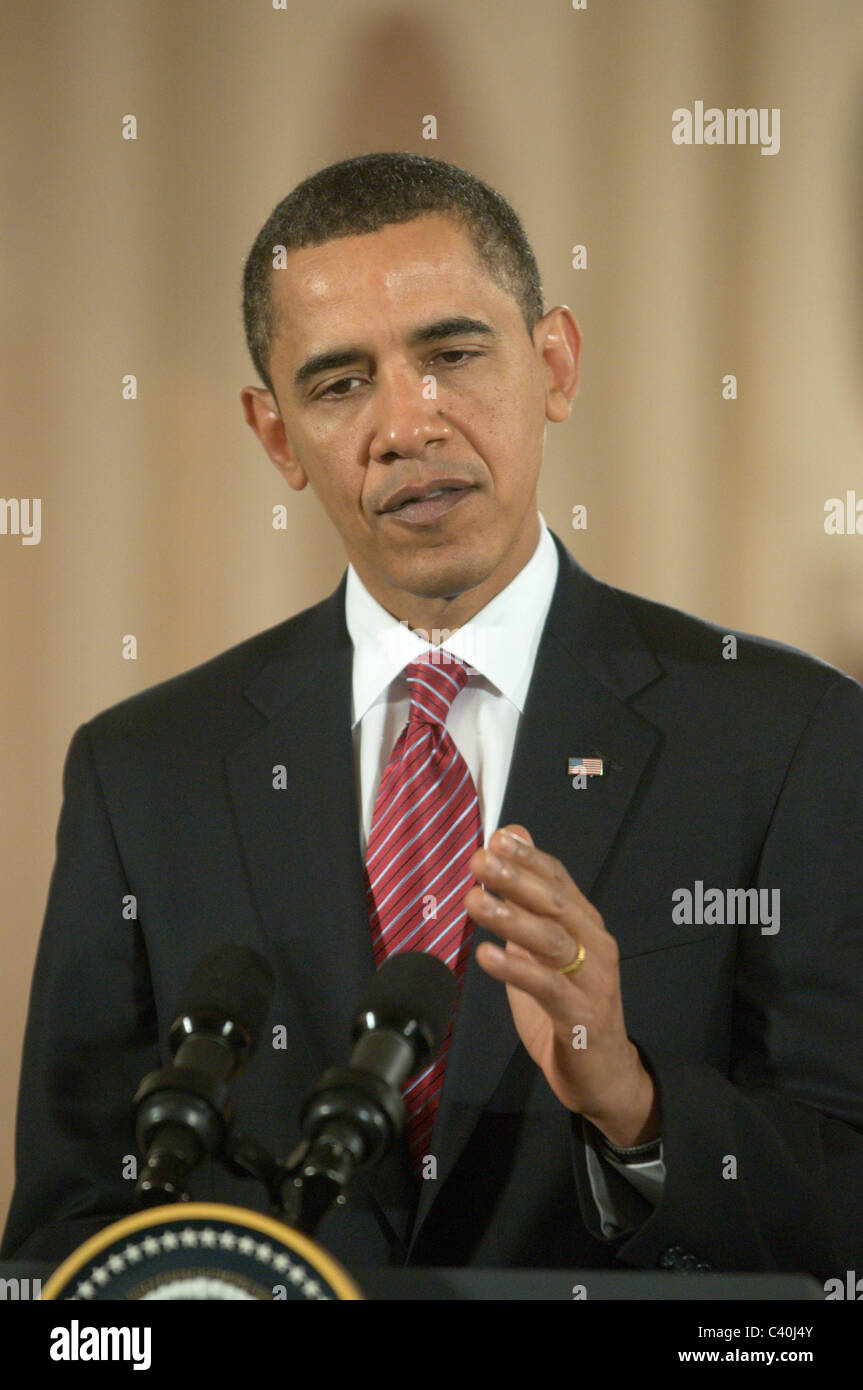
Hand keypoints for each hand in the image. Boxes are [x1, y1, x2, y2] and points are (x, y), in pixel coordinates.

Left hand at [465, 825, 660, 1147]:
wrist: (601, 1072)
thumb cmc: (566, 1005)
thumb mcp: (540, 950)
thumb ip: (525, 901)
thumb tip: (509, 840)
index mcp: (585, 925)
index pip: (559, 880)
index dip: (529, 858)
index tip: (496, 839)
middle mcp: (595, 945)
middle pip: (555, 904)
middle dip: (516, 879)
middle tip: (480, 862)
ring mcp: (592, 981)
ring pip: (551, 940)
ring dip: (510, 918)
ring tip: (473, 901)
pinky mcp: (581, 1016)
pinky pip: (547, 987)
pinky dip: (516, 969)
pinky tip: (486, 956)